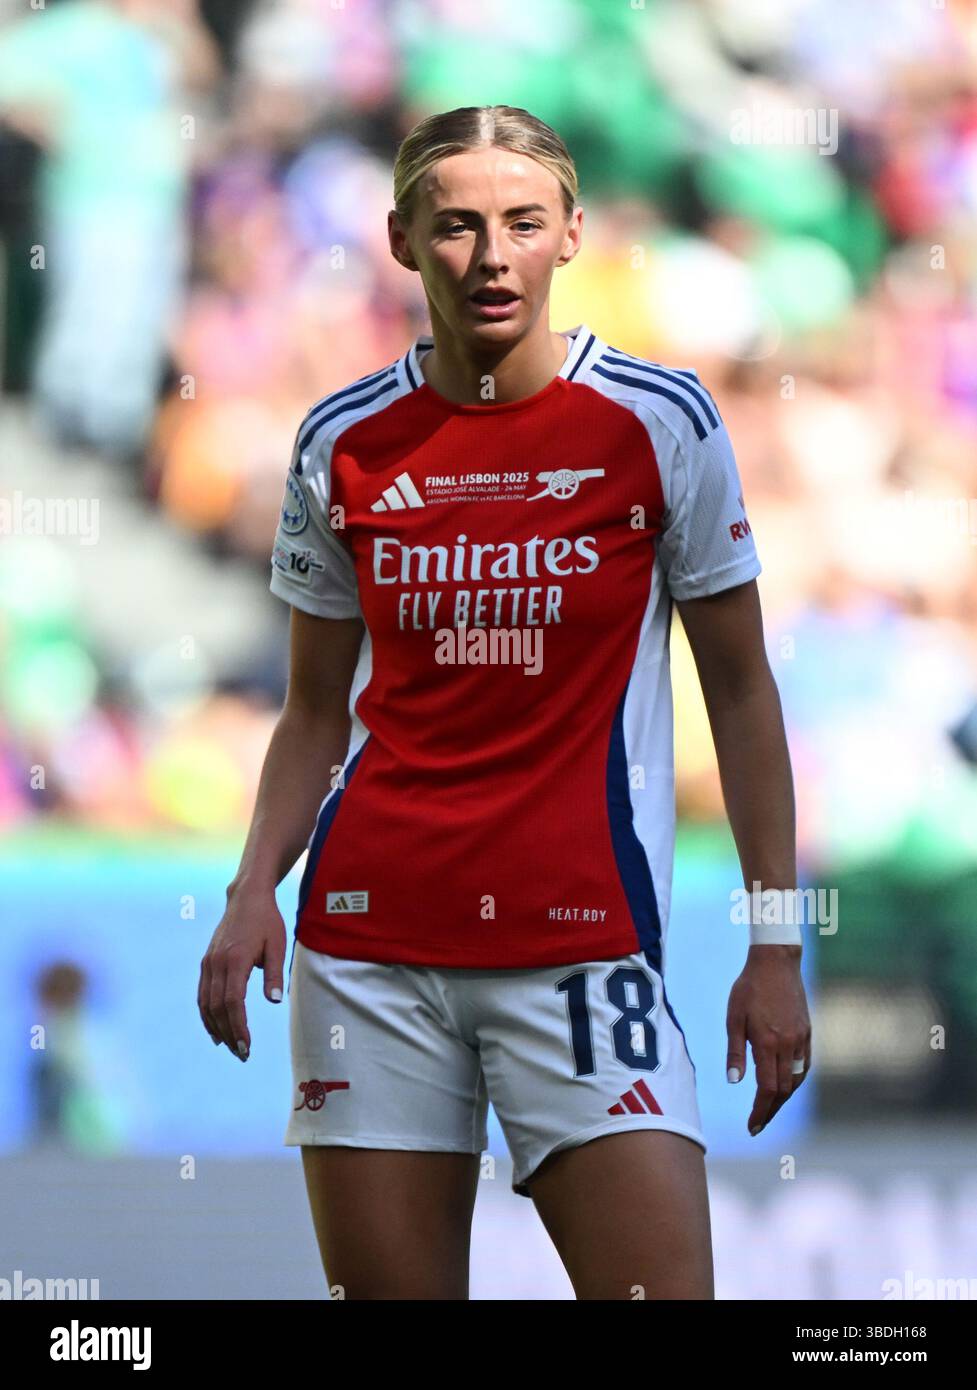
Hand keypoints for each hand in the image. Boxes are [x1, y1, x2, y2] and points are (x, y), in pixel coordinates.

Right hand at [198, 884, 286, 1060]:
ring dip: (217, 1028)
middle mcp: (217, 963)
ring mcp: (208, 963)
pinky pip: (203, 995)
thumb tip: (274, 1002)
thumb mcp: (277, 945)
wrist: (246, 898)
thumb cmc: (267, 921)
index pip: (233, 1002)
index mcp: (235, 959)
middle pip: (218, 1008)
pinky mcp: (206, 963)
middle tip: (243, 1054)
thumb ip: (275, 974)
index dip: (239, 1027)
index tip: (248, 1046)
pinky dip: (207, 1015)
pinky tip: (216, 1030)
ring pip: (206, 1004)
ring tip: (231, 1047)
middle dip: (229, 1034)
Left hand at [726, 945, 810, 1135]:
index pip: (767, 1089)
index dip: (760, 1111)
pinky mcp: (807, 1033)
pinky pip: (804, 1066)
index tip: (752, 1126)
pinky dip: (795, 1081)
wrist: (776, 963)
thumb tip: (734, 1082)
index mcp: (768, 1043)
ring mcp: (801, 1039)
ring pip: (796, 1080)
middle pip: (783, 1090)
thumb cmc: (748, 988)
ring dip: (783, 1098)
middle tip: (758, 1124)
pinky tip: (785, 1085)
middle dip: (770, 1110)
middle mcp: (788, 1045)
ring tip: (769, 1108)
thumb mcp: (734, 1017)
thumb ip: (735, 1051)